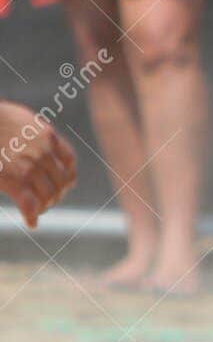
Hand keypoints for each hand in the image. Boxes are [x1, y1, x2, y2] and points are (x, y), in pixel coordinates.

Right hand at [0, 101, 76, 226]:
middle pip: (60, 180)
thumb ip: (33, 129)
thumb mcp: (20, 118)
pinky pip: (30, 204)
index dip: (68, 173)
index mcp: (47, 135)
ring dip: (45, 205)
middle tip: (49, 201)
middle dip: (56, 193)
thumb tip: (42, 139)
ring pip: (48, 194)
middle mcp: (44, 152)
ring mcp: (30, 167)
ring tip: (38, 210)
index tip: (67, 182)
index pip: (69, 159)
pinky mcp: (15, 180)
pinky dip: (31, 216)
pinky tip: (31, 223)